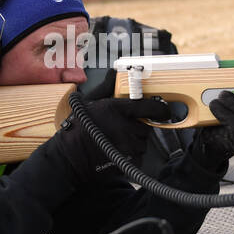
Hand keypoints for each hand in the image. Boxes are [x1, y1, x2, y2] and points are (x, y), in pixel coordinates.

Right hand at [44, 96, 171, 183]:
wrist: (69, 156)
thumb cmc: (77, 129)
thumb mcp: (89, 102)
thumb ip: (105, 87)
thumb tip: (113, 72)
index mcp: (118, 109)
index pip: (151, 107)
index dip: (161, 109)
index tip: (163, 111)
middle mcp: (125, 127)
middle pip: (146, 128)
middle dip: (138, 128)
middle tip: (123, 129)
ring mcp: (127, 146)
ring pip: (143, 144)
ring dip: (134, 143)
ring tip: (117, 141)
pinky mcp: (127, 161)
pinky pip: (138, 158)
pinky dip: (131, 156)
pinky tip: (117, 152)